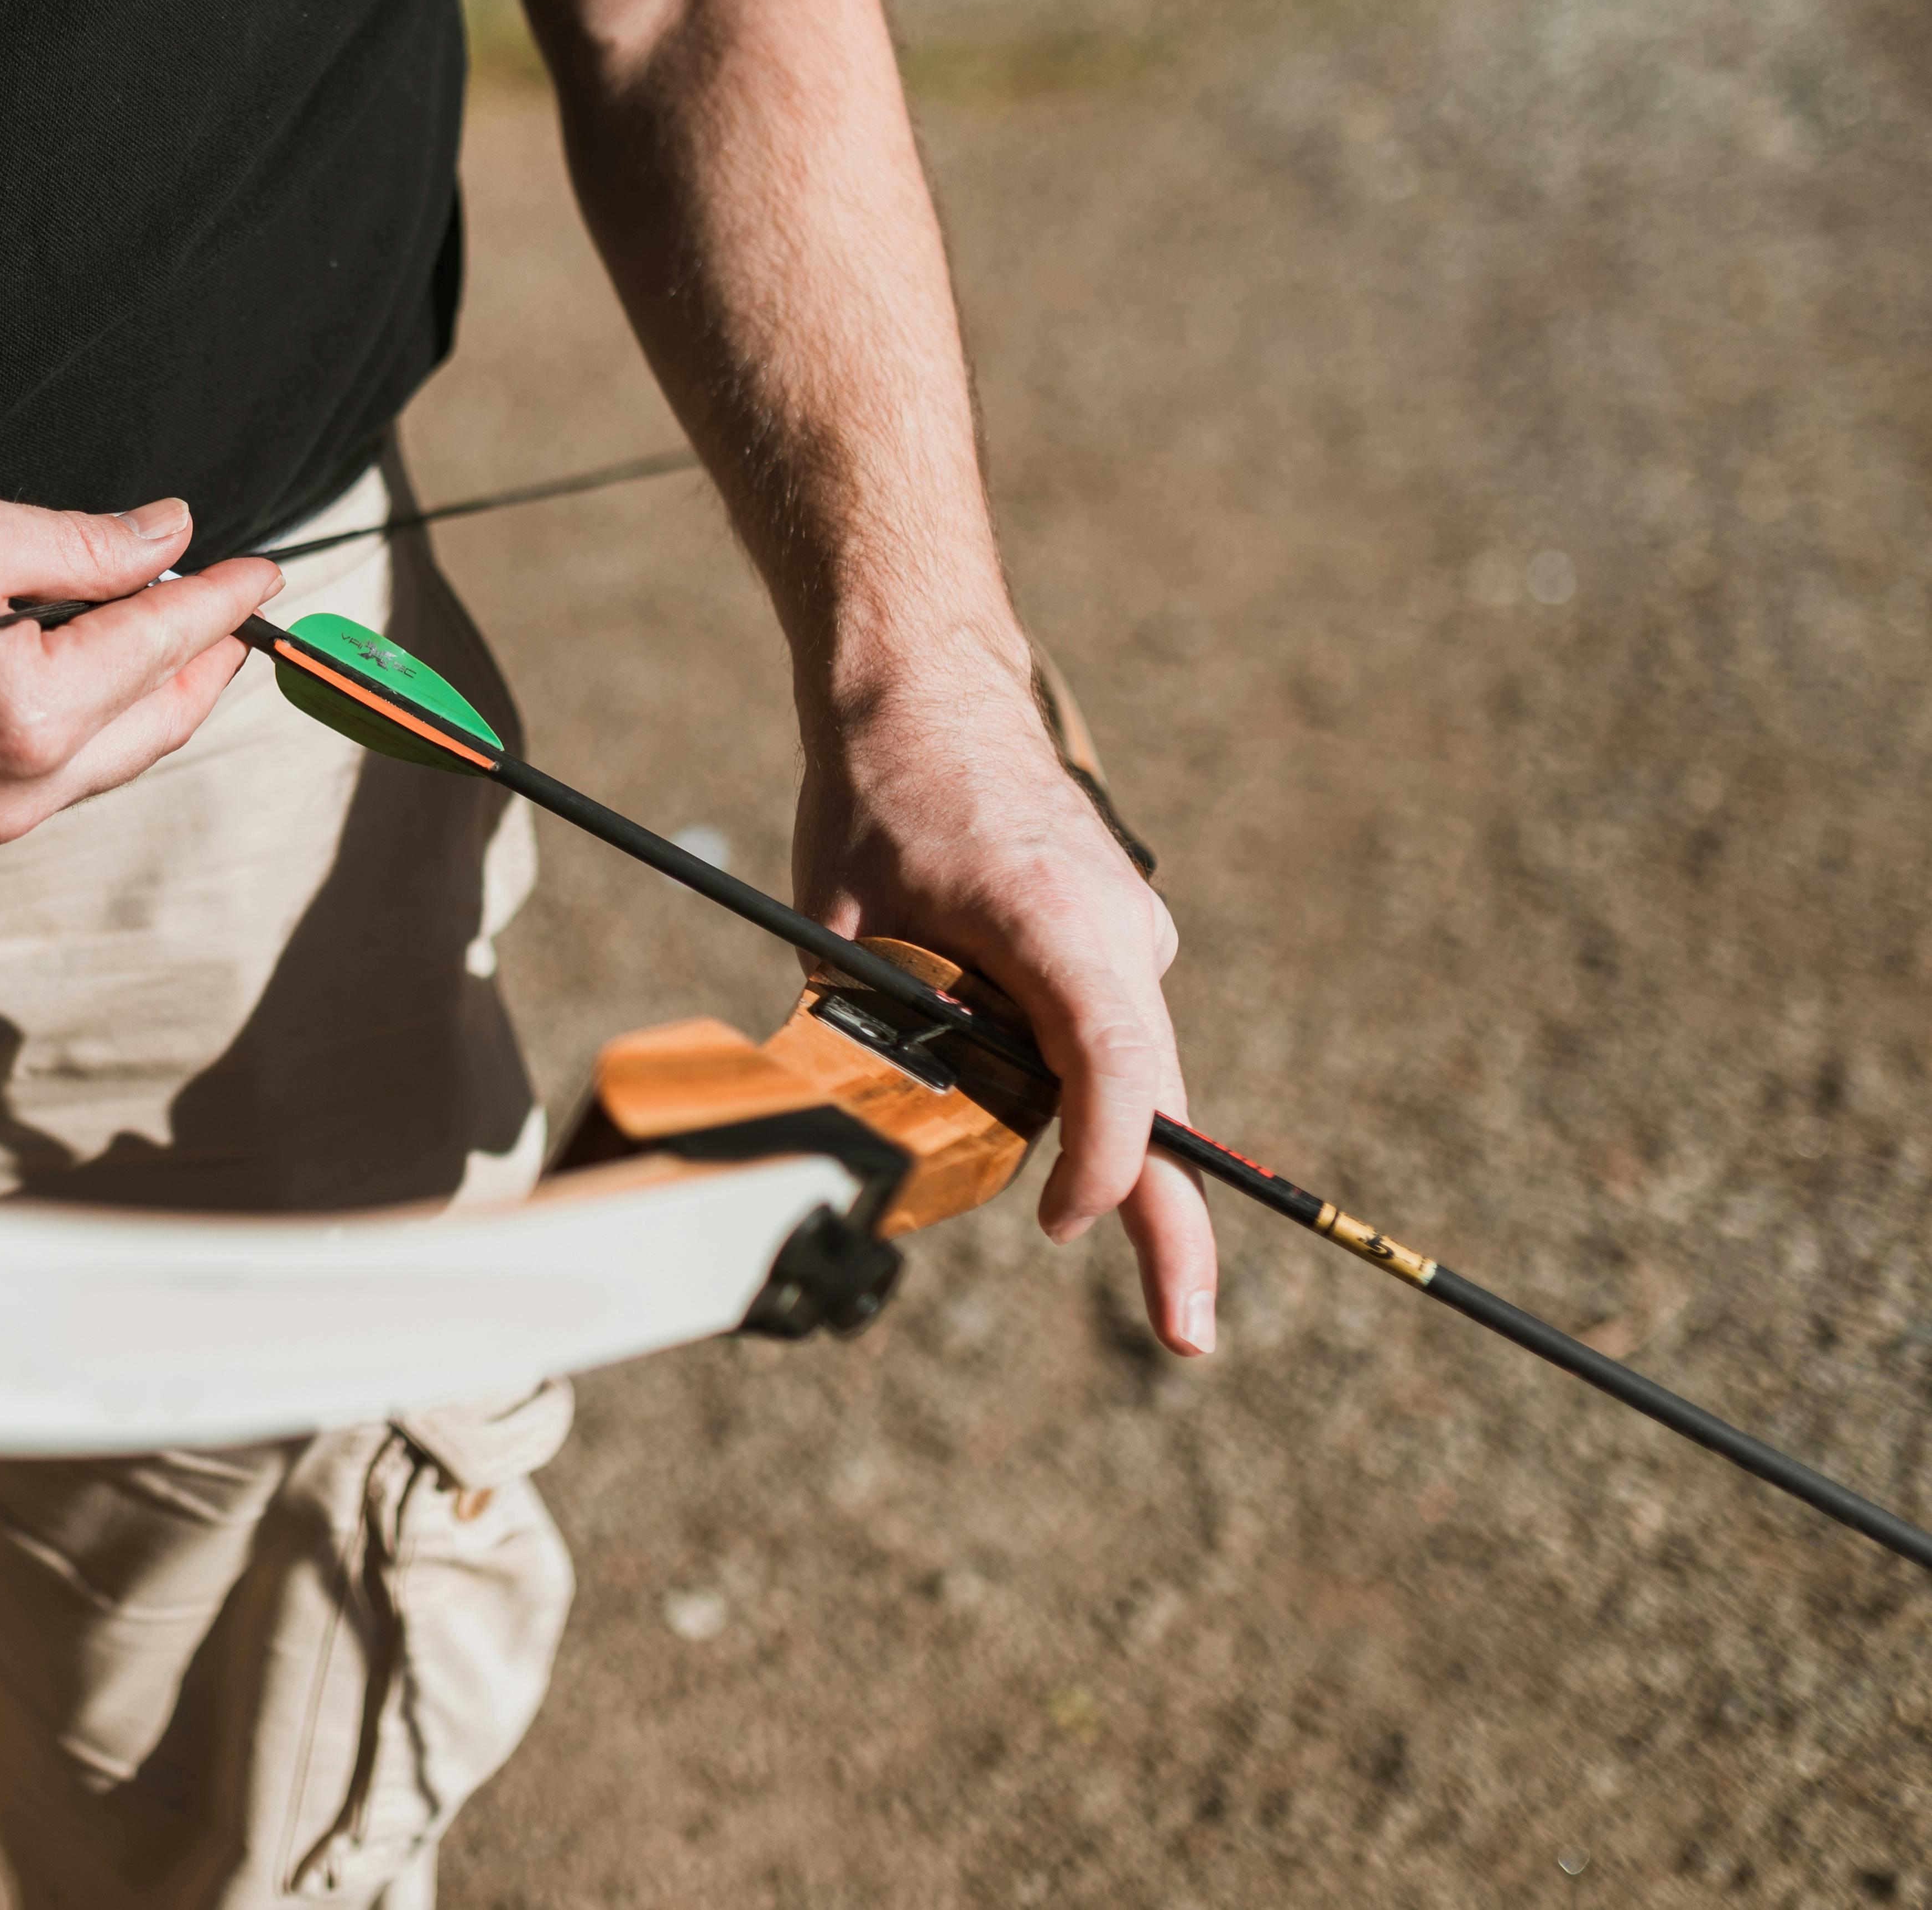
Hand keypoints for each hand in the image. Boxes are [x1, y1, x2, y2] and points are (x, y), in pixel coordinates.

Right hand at [0, 481, 282, 846]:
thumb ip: (86, 545)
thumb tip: (170, 538)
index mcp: (33, 711)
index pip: (166, 645)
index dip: (223, 600)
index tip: (258, 570)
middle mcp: (17, 786)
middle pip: (156, 721)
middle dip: (205, 663)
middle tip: (235, 614)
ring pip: (109, 760)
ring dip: (153, 702)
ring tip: (180, 644)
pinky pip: (52, 780)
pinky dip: (90, 733)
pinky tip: (94, 686)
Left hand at [791, 641, 1215, 1356]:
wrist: (923, 685)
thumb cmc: (870, 796)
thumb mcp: (838, 925)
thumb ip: (867, 1029)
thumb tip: (864, 1132)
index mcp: (1057, 922)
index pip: (1115, 1066)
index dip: (1102, 1163)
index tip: (1062, 1224)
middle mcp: (1119, 930)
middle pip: (1154, 1095)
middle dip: (1165, 1221)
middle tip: (1183, 1337)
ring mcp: (1131, 932)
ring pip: (1126, 1070)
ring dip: (1087, 1138)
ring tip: (1027, 1164)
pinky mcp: (1119, 935)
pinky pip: (1104, 1031)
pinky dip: (1069, 1077)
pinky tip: (1001, 1053)